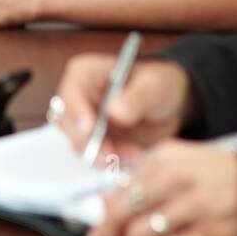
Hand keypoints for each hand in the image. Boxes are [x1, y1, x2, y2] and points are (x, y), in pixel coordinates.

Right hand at [54, 53, 197, 162]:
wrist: (168, 106)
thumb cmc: (158, 84)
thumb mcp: (154, 86)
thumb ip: (136, 97)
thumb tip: (113, 110)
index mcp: (86, 74)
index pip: (70, 92)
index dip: (76, 111)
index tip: (90, 129)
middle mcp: (78, 98)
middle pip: (68, 124)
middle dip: (87, 142)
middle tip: (110, 154)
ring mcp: (84, 124)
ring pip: (80, 146)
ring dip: (104, 155)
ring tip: (135, 153)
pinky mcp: (94, 144)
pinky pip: (96, 158)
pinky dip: (114, 162)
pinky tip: (135, 156)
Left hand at [81, 141, 236, 235]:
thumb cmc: (217, 178)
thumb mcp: (178, 167)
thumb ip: (141, 182)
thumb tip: (104, 208)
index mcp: (166, 158)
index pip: (119, 192)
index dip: (103, 220)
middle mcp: (179, 178)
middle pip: (125, 216)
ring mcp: (198, 206)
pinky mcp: (213, 234)